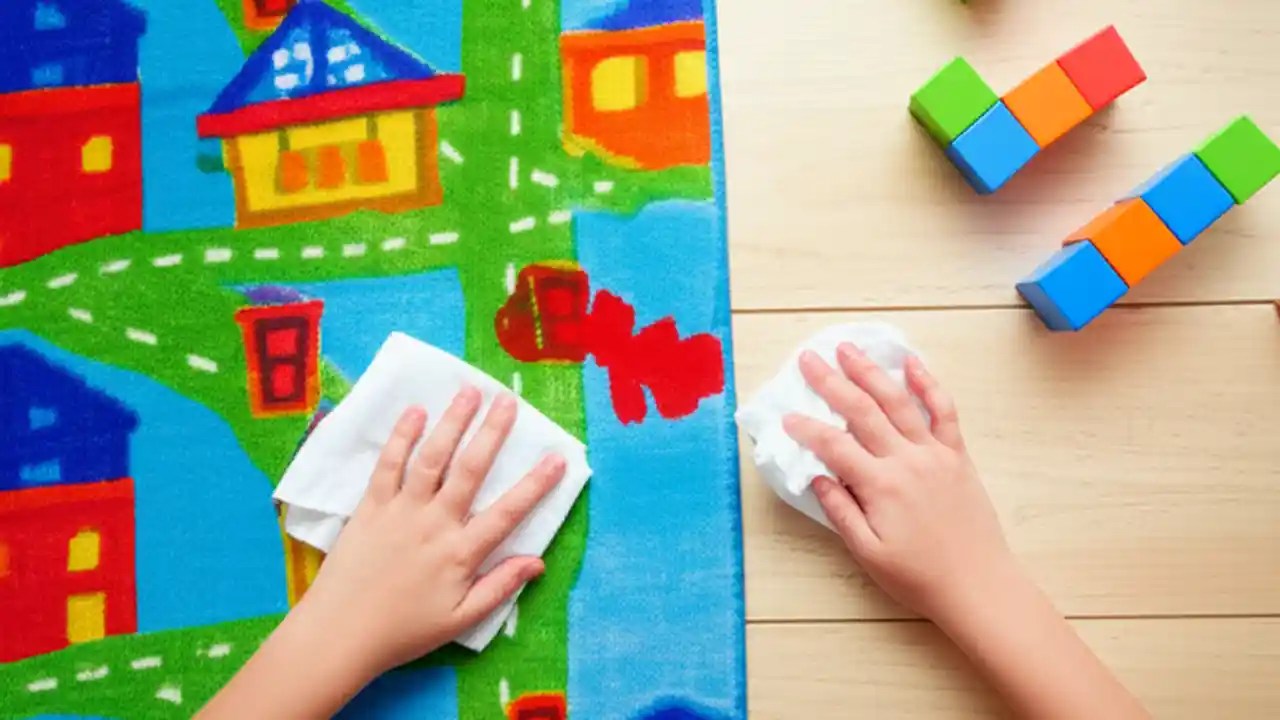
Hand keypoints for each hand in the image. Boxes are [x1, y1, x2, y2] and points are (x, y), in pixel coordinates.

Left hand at [296, 388, 565, 674]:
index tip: (558, 458)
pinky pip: (388, 465)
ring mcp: (400, 511)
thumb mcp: (460, 619)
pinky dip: (401, 436)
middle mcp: (434, 524)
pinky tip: (415, 412)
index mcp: (460, 554)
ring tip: (469, 392)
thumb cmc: (403, 631)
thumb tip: (537, 561)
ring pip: (431, 458)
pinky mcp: (370, 507)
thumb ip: (499, 587)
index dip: (535, 485)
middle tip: (509, 401)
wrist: (340, 634)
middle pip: (469, 470)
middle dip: (492, 433)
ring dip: (451, 422)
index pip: (507, 513)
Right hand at [783, 345, 1022, 626]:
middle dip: (831, 382)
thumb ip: (841, 512)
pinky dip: (927, 384)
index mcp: (881, 486)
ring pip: (897, 402)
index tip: (786, 417)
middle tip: (808, 358)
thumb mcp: (869, 553)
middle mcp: (906, 461)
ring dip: (870, 372)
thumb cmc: (919, 577)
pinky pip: (943, 411)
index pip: (834, 446)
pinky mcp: (956, 456)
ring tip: (848, 349)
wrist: (978, 586)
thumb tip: (817, 477)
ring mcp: (934, 454)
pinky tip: (910, 363)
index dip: (807, 429)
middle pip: (862, 411)